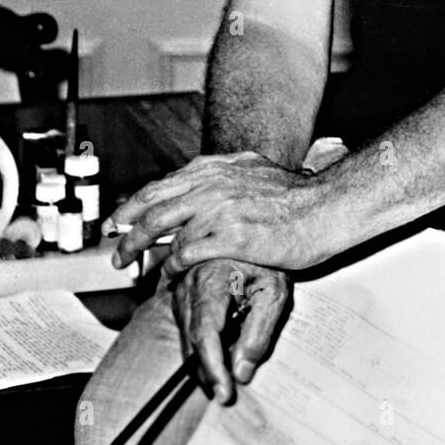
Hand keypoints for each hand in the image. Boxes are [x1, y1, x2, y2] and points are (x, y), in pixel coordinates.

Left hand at [108, 150, 344, 272]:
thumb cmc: (297, 195)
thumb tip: (205, 179)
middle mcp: (213, 185)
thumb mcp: (254, 170)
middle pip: (154, 209)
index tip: (119, 221)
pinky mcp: (231, 237)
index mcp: (216, 169)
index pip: (161, 186)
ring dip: (146, 254)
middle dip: (128, 233)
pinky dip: (173, 267)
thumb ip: (226, 174)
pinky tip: (170, 275)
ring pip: (166, 233)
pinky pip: (187, 254)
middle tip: (118, 254)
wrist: (326, 207)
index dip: (134, 205)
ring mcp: (220, 210)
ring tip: (137, 269)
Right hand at [168, 258, 289, 403]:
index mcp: (211, 279)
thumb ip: (259, 332)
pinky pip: (186, 327)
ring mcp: (180, 288)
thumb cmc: (265, 258)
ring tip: (223, 382)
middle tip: (226, 395)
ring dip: (202, 362)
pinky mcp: (180, 294)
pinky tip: (217, 358)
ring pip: (186, 336)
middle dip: (207, 371)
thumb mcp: (274, 291)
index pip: (205, 332)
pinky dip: (199, 347)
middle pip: (192, 340)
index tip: (224, 392)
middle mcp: (188, 284)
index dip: (213, 366)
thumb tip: (242, 373)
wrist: (250, 230)